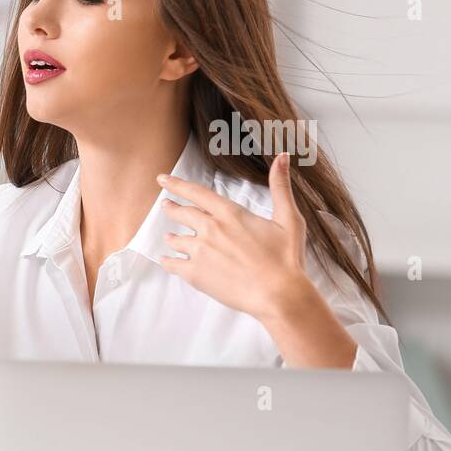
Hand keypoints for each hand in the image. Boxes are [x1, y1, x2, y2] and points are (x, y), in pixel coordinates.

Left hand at [156, 152, 311, 322]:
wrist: (278, 294)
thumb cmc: (286, 258)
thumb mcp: (288, 218)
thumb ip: (280, 186)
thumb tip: (283, 157)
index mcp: (230, 214)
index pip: (196, 193)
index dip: (176, 185)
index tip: (162, 179)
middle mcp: (210, 229)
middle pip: (182, 214)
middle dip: (172, 209)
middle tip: (165, 206)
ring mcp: (200, 252)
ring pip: (176, 240)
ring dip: (172, 237)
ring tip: (170, 237)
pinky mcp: (195, 274)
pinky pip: (172, 264)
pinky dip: (168, 261)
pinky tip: (166, 260)